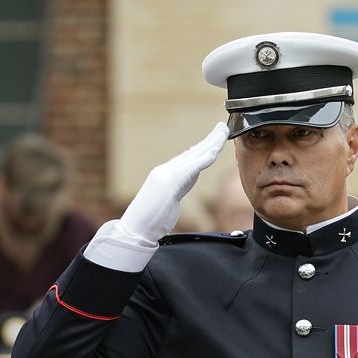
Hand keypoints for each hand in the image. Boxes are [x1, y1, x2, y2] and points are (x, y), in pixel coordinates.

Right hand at [119, 121, 228, 243]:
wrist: (135, 229)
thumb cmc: (149, 221)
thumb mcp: (167, 202)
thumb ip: (177, 189)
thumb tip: (185, 183)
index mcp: (164, 175)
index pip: (187, 159)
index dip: (202, 148)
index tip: (214, 140)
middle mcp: (166, 171)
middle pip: (192, 152)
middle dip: (209, 140)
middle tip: (222, 128)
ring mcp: (167, 174)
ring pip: (194, 155)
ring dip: (210, 143)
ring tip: (222, 132)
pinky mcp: (170, 182)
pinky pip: (192, 167)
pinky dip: (204, 158)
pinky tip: (214, 151)